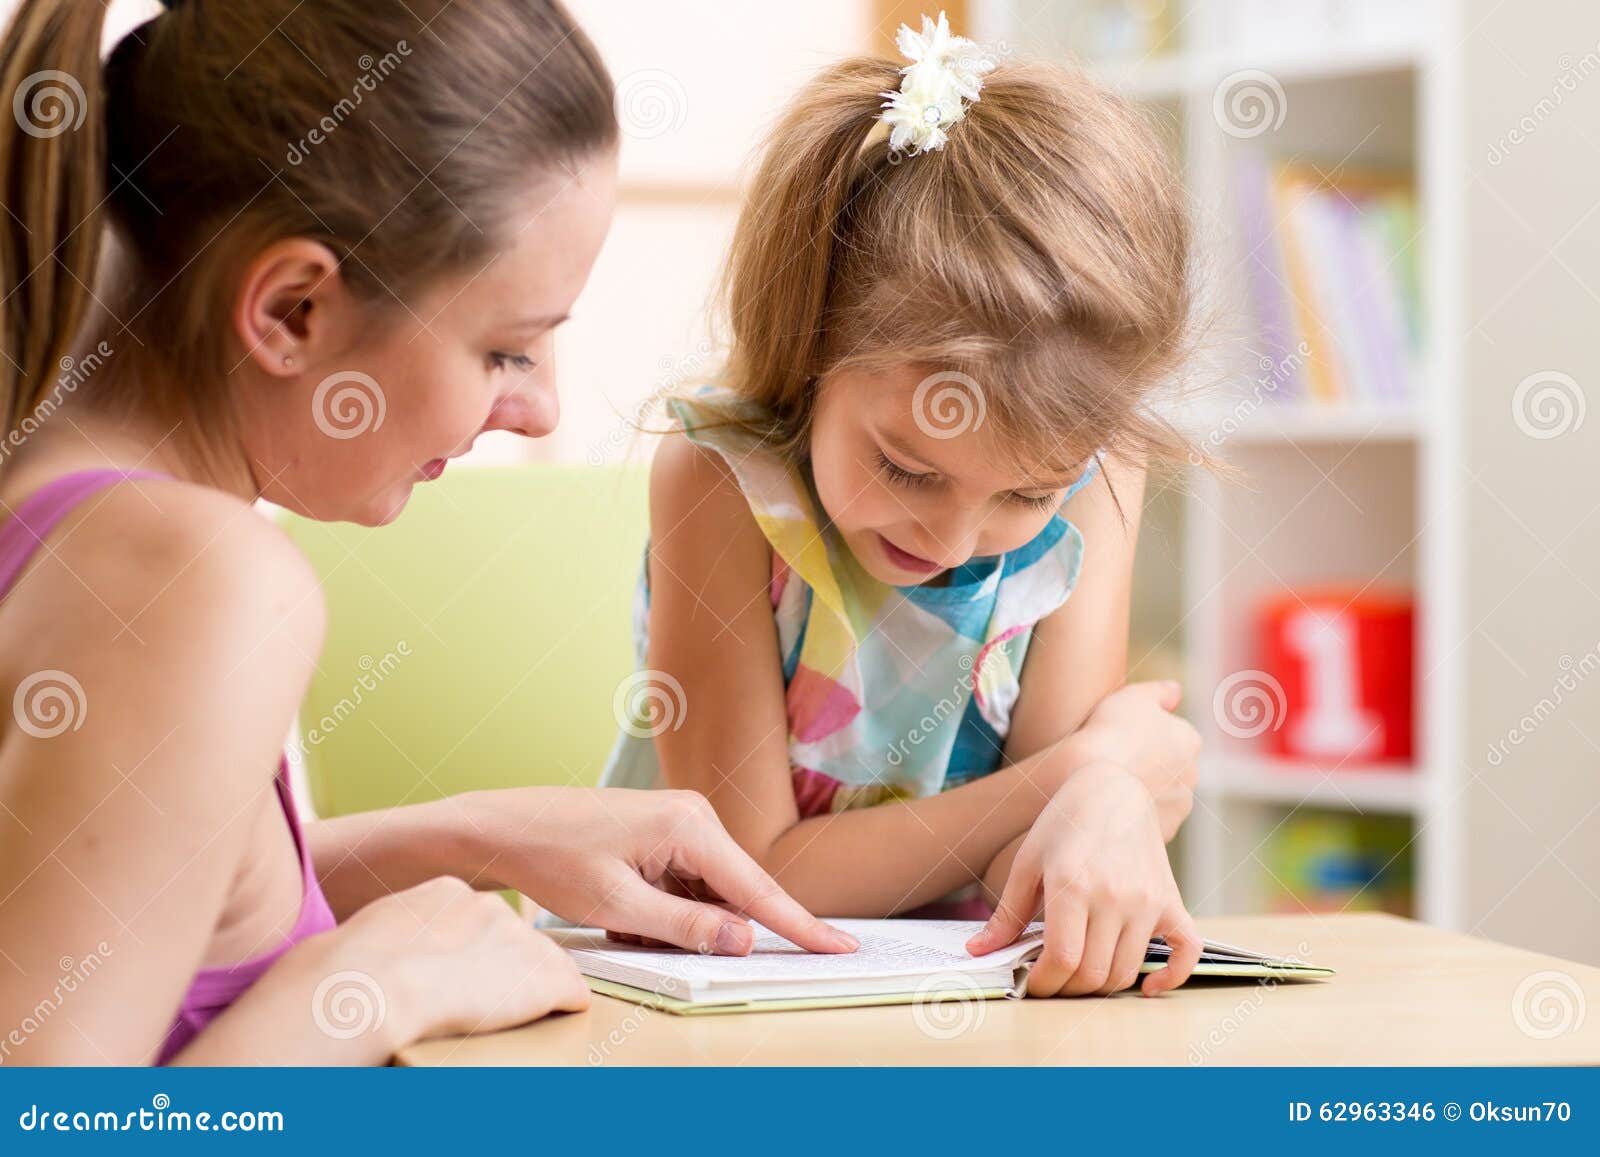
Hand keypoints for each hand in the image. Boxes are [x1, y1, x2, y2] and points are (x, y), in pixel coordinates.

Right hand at [307, 876, 590, 1050]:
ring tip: (503, 1019)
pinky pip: (571, 992)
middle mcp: (493, 907)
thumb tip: (387, 960)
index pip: (481, 920)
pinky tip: (549, 1021)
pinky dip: (563, 1009)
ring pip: (544, 965)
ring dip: (530, 991)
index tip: (462, 974)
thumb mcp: (373, 933)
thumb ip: (398, 935)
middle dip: (504, 968)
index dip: (474, 953)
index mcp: (449, 893)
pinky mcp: (548, 977)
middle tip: (480, 999)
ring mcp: (522, 940)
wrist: (370, 987)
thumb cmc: (347, 973)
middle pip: (515, 940)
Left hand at [467, 786, 858, 955]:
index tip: (841, 949)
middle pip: (733, 894)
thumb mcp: (617, 907)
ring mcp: (681, 822)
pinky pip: (684, 886)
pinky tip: (619, 906)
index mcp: (690, 826)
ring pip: (706, 896)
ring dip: (673, 922)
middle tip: (638, 929)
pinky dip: (660, 910)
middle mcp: (695, 816)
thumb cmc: (553, 859)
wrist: (504, 827)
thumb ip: (685, 928)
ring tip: (617, 915)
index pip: (758, 890)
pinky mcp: (666, 833)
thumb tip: (745, 940)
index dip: (802, 927)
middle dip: (702, 929)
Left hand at [967, 763, 1200, 997]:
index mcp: (1073, 885)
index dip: (1043, 983)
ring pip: (1126, 970)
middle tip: (1050, 981)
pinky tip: (1147, 987)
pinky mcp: (1171, 901)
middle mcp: (1115, 896)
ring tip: (1079, 976)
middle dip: (1065, 989)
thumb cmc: (1064, 822)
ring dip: (1100, 987)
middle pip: (1093, 973)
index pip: (1062, 959)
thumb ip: (1007, 913)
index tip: (1032, 983)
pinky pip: (1186, 952)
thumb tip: (978, 952)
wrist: (1112, 788)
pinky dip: (1170, 977)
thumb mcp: (1028, 861)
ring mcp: (1148, 901)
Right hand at [1069, 681, 1199, 839]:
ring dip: (1143, 794)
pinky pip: (1149, 823)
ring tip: (1110, 788)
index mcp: (1190, 740)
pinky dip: (1134, 817)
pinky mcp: (1162, 833)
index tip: (1119, 738)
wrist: (1091, 780)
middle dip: (1148, 767)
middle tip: (1114, 763)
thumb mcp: (1133, 697)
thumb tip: (1176, 691)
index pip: (1172, 737)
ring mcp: (1178, 807)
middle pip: (1169, 769)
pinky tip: (1112, 808)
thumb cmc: (1111, 732)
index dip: (1143, 737)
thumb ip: (1159, 692)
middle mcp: (1192, 775)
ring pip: (1161, 798)